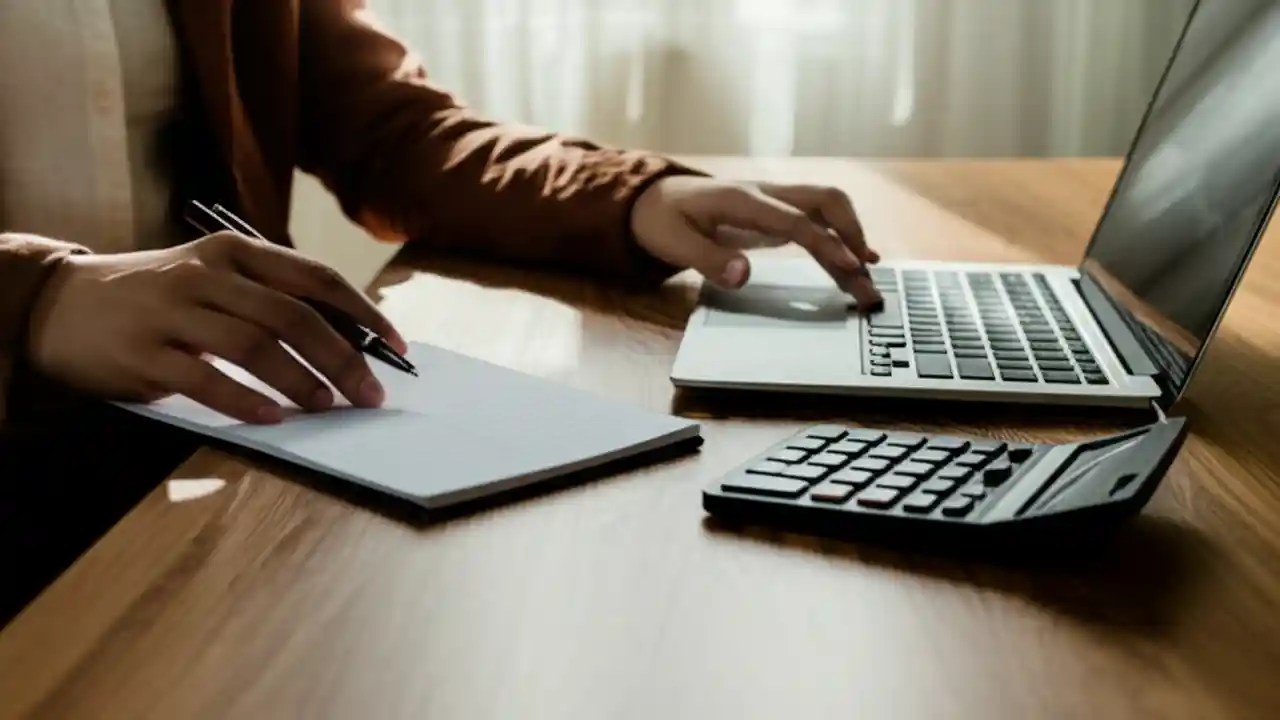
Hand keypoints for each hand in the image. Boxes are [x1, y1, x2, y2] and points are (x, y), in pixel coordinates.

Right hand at [25, 232, 407, 423]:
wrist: (59, 303)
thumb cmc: (157, 296)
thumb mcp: (214, 280)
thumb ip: (270, 299)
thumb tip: (348, 341)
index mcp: (235, 252)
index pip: (316, 277)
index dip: (363, 313)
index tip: (397, 348)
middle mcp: (207, 274)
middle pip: (294, 317)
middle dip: (343, 359)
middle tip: (370, 395)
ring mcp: (172, 311)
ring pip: (254, 346)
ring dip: (301, 382)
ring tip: (328, 408)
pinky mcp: (142, 352)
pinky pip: (205, 379)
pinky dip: (244, 402)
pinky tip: (273, 419)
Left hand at [630, 176, 881, 306]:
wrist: (652, 199)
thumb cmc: (662, 221)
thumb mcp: (673, 243)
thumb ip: (708, 259)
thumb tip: (744, 276)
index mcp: (742, 199)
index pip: (794, 219)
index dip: (825, 242)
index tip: (851, 266)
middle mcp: (765, 194)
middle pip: (824, 199)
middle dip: (852, 234)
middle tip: (868, 275)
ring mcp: (773, 202)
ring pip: (826, 210)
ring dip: (850, 241)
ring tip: (869, 282)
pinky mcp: (774, 215)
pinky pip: (815, 224)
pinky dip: (836, 244)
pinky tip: (851, 267)